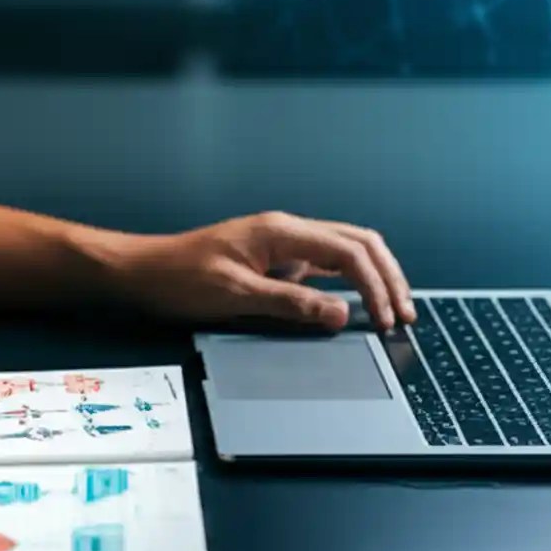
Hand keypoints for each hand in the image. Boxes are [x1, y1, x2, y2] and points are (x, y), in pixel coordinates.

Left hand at [119, 211, 415, 330]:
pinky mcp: (276, 259)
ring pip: (346, 250)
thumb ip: (291, 304)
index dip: (376, 286)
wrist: (145, 271)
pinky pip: (324, 263)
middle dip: (388, 276)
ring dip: (373, 276)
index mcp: (282, 232)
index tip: (386, 319)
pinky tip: (356, 303)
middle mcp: (288, 231)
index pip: (349, 252)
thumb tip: (341, 313)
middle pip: (358, 242)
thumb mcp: (236, 295)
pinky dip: (349, 281)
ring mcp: (283, 244)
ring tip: (391, 308)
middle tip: (405, 312)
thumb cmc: (180, 279)